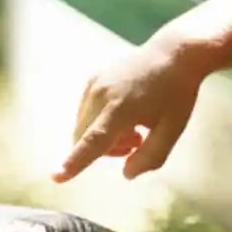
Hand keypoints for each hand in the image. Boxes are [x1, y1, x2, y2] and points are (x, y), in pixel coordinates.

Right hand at [52, 41, 211, 183]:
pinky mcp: (92, 78)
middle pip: (84, 138)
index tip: (55, 177)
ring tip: (134, 126)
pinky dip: (98, 121)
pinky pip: (85, 112)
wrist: (173, 54)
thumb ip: (151, 157)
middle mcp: (102, 94)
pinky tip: (124, 112)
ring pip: (82, 127)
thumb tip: (126, 174)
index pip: (94, 142)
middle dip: (105, 150)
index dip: (75, 162)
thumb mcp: (172, 129)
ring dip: (101, 136)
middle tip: (137, 141)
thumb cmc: (176, 94)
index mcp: (122, 108)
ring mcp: (94, 83)